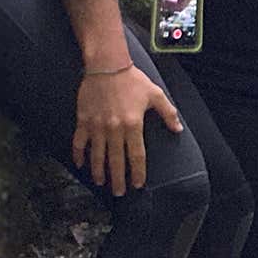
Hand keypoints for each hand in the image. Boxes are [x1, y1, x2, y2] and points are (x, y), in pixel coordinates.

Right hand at [72, 63, 180, 195]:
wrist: (106, 65)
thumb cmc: (131, 79)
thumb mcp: (155, 94)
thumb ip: (168, 113)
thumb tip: (178, 129)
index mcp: (133, 124)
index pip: (136, 156)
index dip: (137, 172)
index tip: (138, 184)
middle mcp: (114, 129)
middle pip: (116, 161)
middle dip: (118, 179)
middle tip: (119, 193)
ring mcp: (97, 126)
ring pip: (97, 156)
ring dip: (99, 172)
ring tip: (101, 182)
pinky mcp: (83, 121)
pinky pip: (79, 142)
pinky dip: (78, 155)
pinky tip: (80, 164)